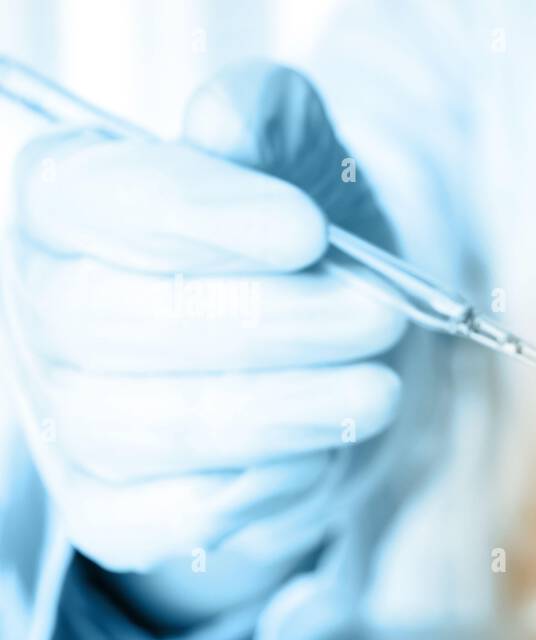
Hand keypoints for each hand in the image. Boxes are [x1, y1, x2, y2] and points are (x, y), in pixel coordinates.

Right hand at [1, 62, 410, 624]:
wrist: (332, 332)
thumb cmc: (308, 236)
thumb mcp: (306, 158)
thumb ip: (269, 120)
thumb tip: (224, 123)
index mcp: (75, 199)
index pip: (90, 201)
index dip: (197, 218)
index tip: (307, 231)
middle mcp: (50, 307)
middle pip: (111, 325)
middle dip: (266, 326)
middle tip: (377, 318)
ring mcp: (70, 414)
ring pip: (141, 429)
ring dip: (277, 413)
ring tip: (377, 390)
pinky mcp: (112, 503)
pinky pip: (165, 516)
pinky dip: (253, 492)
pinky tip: (319, 454)